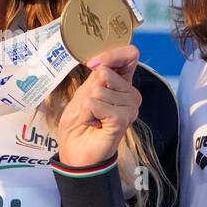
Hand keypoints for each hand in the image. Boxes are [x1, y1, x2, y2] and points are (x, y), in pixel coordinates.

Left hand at [57, 45, 141, 168]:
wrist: (76, 151)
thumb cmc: (80, 122)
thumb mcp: (85, 92)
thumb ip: (97, 76)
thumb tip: (101, 63)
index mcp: (123, 83)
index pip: (130, 54)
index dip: (111, 55)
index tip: (93, 65)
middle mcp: (131, 94)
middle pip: (105, 72)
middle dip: (89, 90)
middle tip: (91, 109)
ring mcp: (130, 107)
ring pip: (98, 89)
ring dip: (86, 105)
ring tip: (92, 118)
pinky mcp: (123, 119)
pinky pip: (96, 104)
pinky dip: (86, 114)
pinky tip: (93, 124)